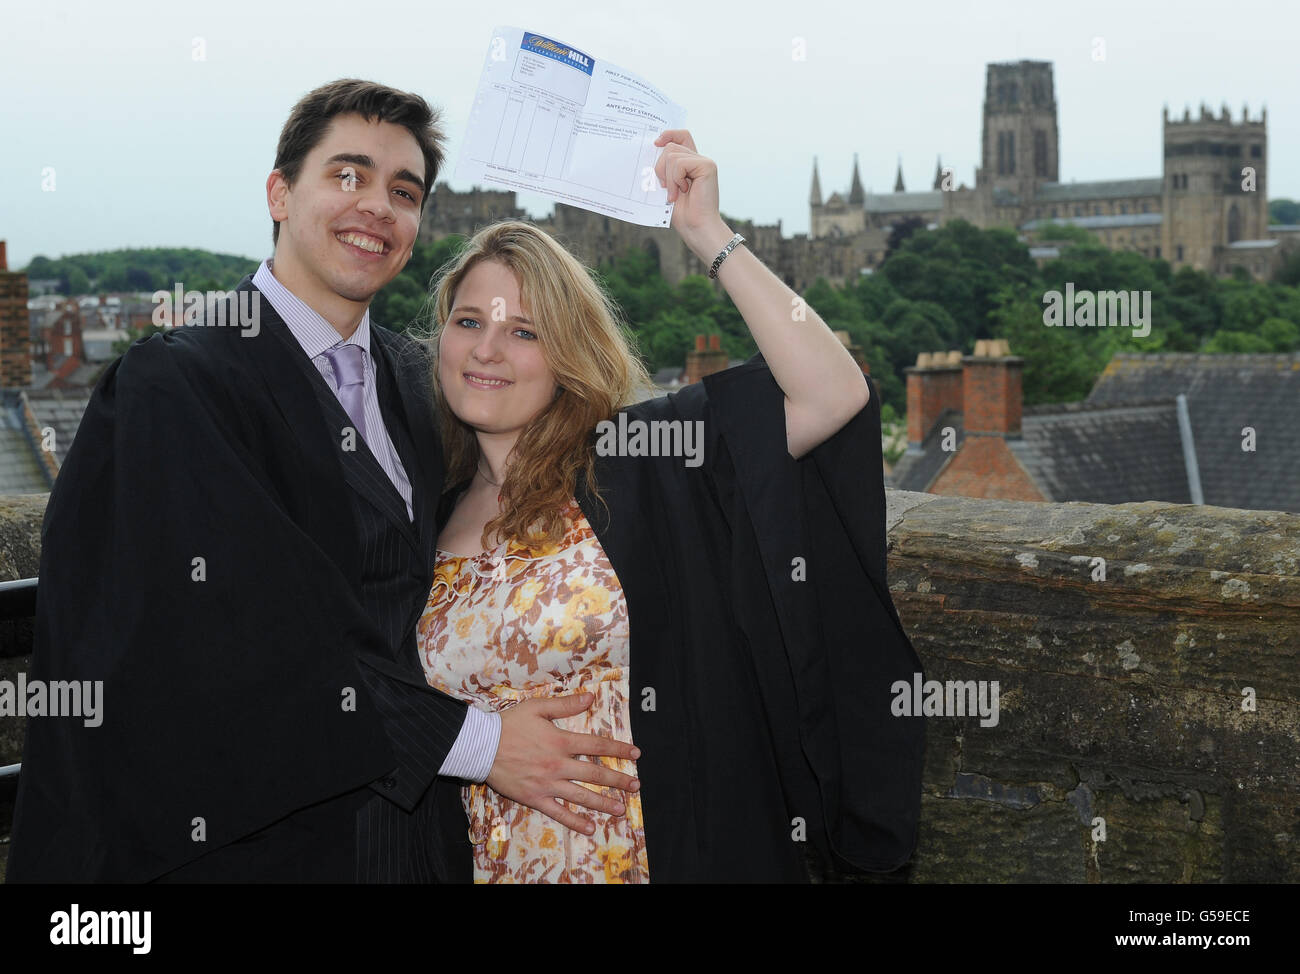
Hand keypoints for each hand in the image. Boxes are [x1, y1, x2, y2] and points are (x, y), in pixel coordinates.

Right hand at [485, 692, 641, 835]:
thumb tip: (591, 697)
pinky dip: (575, 821)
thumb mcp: (537, 707)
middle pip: (595, 773)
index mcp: (561, 741)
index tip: (636, 753)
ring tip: (621, 809)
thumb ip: (565, 704)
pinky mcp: (535, 798)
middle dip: (619, 780)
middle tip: (636, 785)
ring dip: (604, 802)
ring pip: (581, 795)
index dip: (619, 748)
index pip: (597, 745)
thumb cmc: (509, 724)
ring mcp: (548, 783)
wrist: (482, 746)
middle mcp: (558, 764)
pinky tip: (590, 827)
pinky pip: (559, 812)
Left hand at [653, 129, 730, 259]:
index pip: (681, 136)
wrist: (695, 226)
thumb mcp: (666, 185)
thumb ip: (664, 168)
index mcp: (690, 162)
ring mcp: (704, 161)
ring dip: (668, 177)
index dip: (668, 134)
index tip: (656, 143)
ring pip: (672, 155)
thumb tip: (651, 151)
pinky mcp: (707, 166)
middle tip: (666, 188)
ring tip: (675, 193)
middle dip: (661, 168)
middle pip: (670, 147)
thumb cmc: (682, 212)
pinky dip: (675, 179)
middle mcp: (698, 159)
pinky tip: (683, 191)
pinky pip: (680, 163)